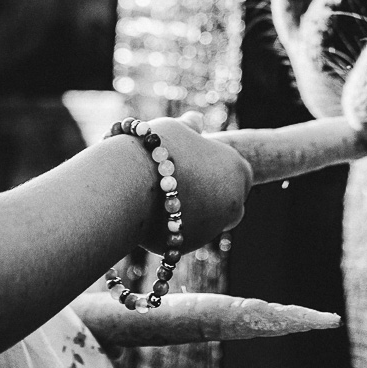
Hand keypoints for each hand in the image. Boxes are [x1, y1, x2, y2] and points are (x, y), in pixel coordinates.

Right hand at [133, 118, 252, 252]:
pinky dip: (168, 225)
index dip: (217, 166)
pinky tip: (149, 210)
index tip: (197, 163)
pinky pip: (179, 234)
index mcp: (238, 170)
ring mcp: (211, 228)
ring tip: (157, 191)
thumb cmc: (155, 149)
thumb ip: (190, 127)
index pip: (238, 171)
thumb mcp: (175, 128)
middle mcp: (233, 203)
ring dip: (187, 209)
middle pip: (227, 201)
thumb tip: (195, 121)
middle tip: (180, 181)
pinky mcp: (186, 246)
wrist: (127, 183)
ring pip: (203, 219)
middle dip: (208, 193)